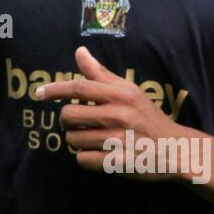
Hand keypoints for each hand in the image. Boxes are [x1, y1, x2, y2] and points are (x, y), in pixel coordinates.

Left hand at [35, 45, 190, 179]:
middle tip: (76, 123)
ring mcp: (118, 140)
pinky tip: (99, 154)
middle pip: (69, 116)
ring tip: (93, 139)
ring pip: (73, 140)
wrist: (174, 150)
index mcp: (121, 95)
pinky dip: (85, 158)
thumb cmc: (148, 118)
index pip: (80, 88)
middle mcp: (119, 115)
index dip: (55, 89)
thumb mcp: (129, 92)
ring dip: (77, 141)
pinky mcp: (117, 162)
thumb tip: (79, 52)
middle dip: (66, 121)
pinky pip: (83, 159)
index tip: (39, 93)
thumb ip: (101, 74)